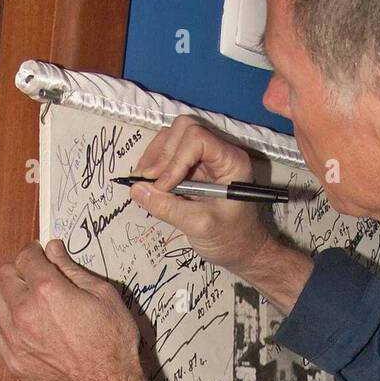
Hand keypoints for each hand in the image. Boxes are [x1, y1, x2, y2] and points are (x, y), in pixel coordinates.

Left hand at [0, 240, 146, 380]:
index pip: (26, 257)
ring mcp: (15, 338)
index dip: (34, 252)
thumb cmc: (113, 341)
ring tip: (21, 301)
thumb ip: (73, 270)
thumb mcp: (104, 296)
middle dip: (20, 271)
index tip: (39, 254)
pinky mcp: (13, 360)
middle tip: (33, 277)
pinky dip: (3, 324)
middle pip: (4, 275)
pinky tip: (20, 327)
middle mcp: (25, 311)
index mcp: (48, 290)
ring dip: (4, 295)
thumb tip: (53, 249)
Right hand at [130, 114, 272, 276]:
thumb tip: (137, 189)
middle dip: (162, 154)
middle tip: (148, 181)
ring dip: (154, 157)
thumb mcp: (200, 226)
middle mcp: (219, 153)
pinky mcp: (193, 168)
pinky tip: (149, 184)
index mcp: (231, 161)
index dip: (176, 158)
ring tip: (144, 182)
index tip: (164, 186)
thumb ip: (169, 207)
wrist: (242, 251)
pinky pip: (169, 154)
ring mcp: (205, 158)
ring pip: (173, 137)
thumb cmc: (231, 239)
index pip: (198, 138)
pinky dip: (155, 165)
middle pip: (183, 130)